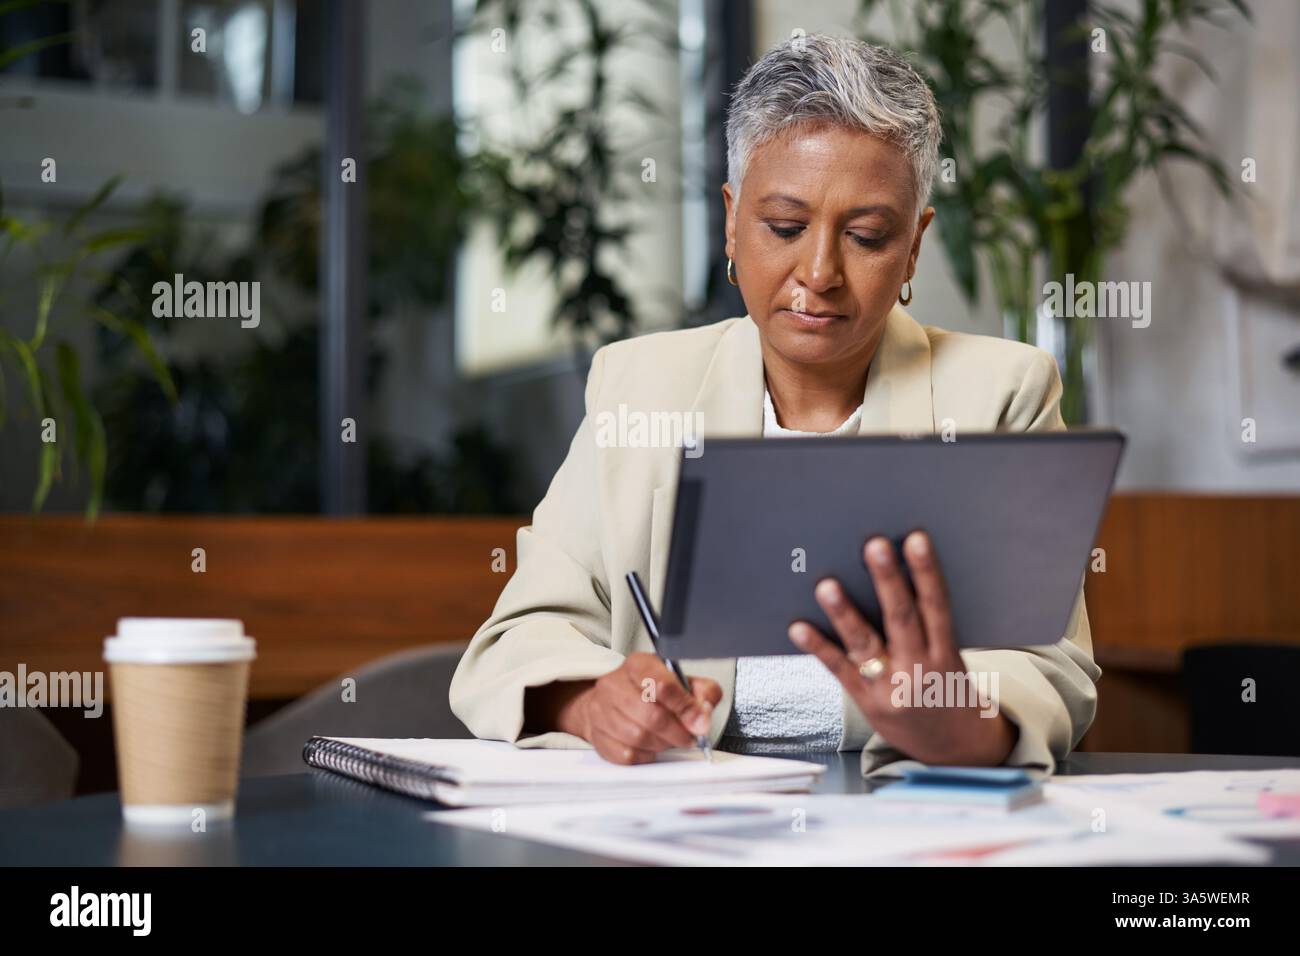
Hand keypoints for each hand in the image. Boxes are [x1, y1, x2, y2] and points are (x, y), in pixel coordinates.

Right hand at [555, 653, 720, 764]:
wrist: (611, 701)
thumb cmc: (649, 691)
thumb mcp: (682, 680)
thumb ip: (703, 693)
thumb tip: (702, 718)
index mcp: (638, 664)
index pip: (661, 684)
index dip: (685, 707)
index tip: (698, 721)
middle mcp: (614, 684)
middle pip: (651, 716)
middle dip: (677, 732)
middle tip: (688, 736)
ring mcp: (601, 711)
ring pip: (638, 737)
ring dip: (662, 744)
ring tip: (669, 739)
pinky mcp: (598, 736)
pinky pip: (627, 755)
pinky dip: (645, 755)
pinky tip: (651, 746)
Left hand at [788, 531, 1016, 765]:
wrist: (954, 750)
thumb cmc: (948, 690)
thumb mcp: (952, 658)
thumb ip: (928, 626)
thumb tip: (897, 577)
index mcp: (946, 655)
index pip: (937, 606)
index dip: (927, 573)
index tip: (917, 540)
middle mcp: (919, 670)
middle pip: (902, 619)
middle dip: (888, 580)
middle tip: (874, 545)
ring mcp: (890, 688)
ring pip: (866, 645)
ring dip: (844, 613)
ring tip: (826, 585)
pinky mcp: (866, 701)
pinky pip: (839, 670)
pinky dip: (819, 648)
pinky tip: (799, 627)